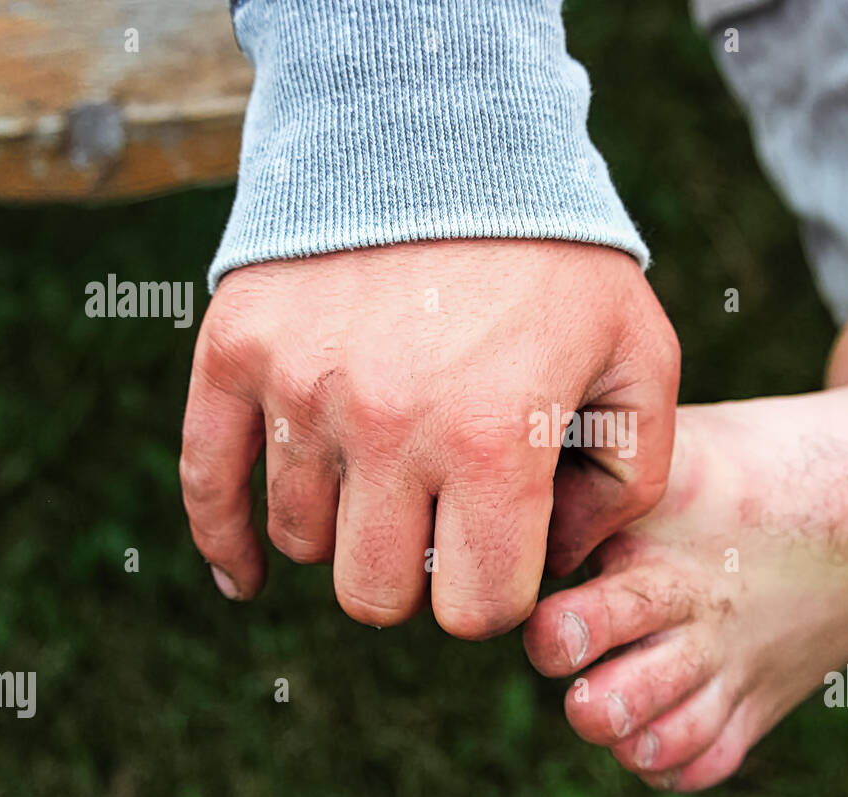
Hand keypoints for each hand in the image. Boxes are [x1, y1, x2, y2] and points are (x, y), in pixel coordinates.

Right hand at [180, 239, 679, 637]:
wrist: (451, 139)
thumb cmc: (558, 260)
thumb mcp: (640, 358)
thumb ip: (630, 478)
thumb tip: (562, 564)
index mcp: (493, 440)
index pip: (477, 606)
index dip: (498, 595)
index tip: (503, 555)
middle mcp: (389, 427)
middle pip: (377, 594)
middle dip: (419, 580)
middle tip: (441, 525)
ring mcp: (302, 390)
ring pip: (304, 542)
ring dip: (347, 529)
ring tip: (386, 474)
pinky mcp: (240, 353)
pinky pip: (207, 484)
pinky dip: (226, 541)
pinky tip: (247, 577)